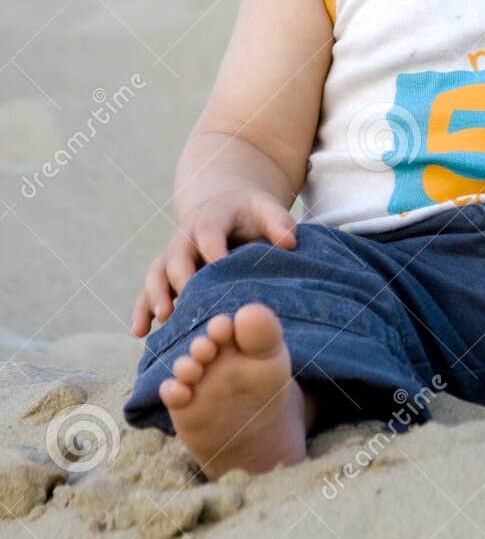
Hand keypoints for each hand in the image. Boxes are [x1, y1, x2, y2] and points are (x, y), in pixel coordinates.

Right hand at [130, 188, 296, 337]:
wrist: (227, 206)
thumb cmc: (251, 213)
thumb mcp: (266, 209)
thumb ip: (278, 222)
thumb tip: (290, 243)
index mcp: (211, 217)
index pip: (209, 231)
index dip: (213, 248)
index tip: (220, 268)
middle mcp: (186, 236)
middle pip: (176, 255)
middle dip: (178, 279)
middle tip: (186, 303)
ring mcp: (173, 256)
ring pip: (157, 273)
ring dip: (154, 296)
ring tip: (161, 319)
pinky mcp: (166, 274)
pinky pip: (149, 290)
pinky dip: (142, 309)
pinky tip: (140, 331)